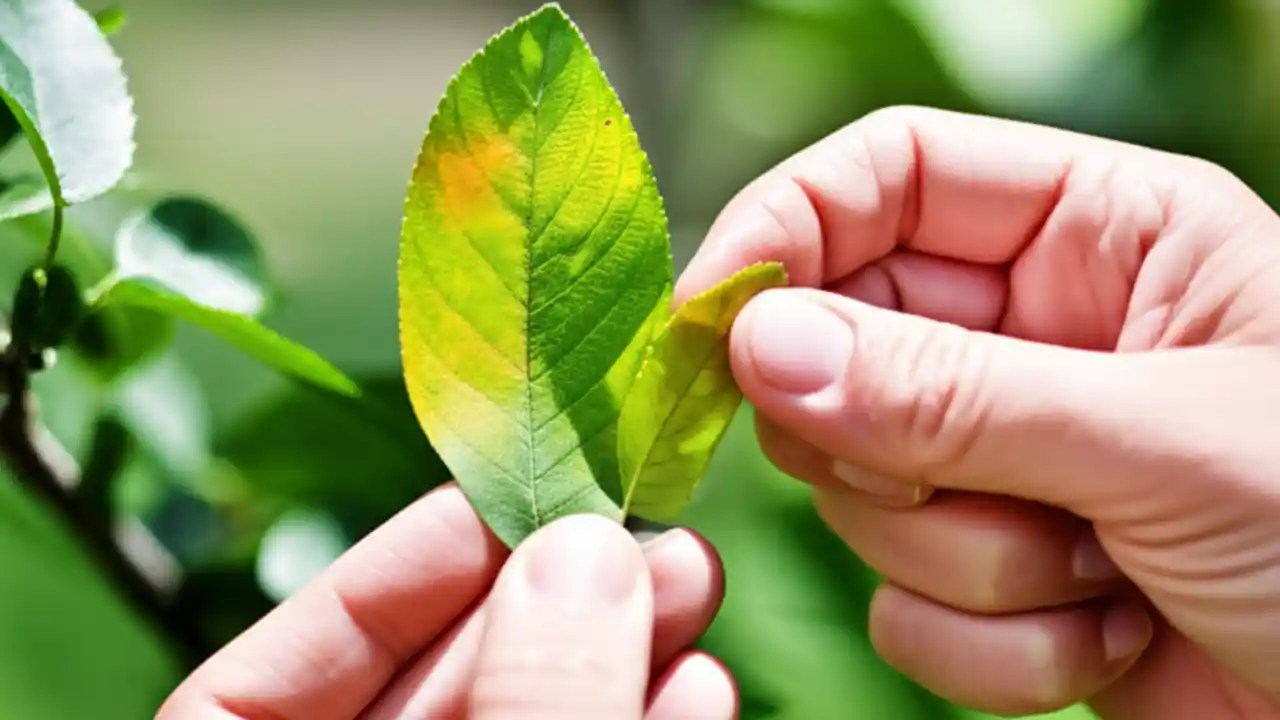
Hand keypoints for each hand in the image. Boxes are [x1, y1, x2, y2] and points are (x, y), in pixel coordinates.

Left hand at [158, 484, 732, 718]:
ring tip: (690, 574)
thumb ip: (521, 704)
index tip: (484, 499)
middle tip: (633, 518)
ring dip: (614, 654)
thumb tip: (583, 552)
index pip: (253, 695)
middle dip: (537, 601)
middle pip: (426, 694)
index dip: (368, 587)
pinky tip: (701, 683)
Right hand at [679, 106, 1279, 718]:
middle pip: (846, 345)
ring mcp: (1012, 455)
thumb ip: (952, 392)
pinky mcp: (999, 572)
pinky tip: (1113, 638)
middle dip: (884, 441)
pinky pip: (902, 598)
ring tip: (1102, 575)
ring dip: (968, 556)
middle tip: (948, 480)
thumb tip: (760, 345)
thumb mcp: (1161, 438)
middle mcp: (1041, 334)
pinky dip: (991, 641)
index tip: (711, 326)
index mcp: (1101, 237)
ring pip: (864, 488)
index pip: (890, 178)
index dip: (788, 231)